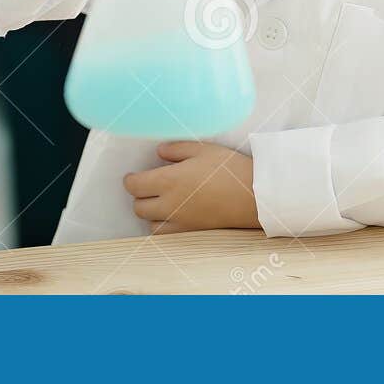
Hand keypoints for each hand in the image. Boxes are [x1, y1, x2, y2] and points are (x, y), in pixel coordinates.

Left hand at [124, 142, 259, 233]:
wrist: (254, 196)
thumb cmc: (229, 168)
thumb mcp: (203, 149)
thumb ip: (176, 149)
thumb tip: (159, 152)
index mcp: (169, 180)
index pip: (134, 185)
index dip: (130, 180)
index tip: (133, 176)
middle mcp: (170, 204)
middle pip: (138, 206)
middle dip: (139, 195)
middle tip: (148, 186)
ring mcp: (180, 221)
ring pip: (150, 222)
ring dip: (150, 212)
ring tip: (160, 201)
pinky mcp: (191, 232)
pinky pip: (165, 234)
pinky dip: (163, 225)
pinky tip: (172, 215)